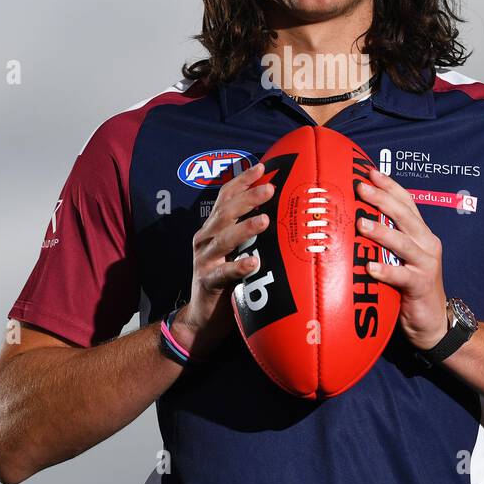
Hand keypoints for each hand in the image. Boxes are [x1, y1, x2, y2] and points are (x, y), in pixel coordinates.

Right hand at [177, 160, 274, 357]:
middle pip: (225, 213)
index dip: (242, 180)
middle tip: (270, 188)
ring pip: (223, 239)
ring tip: (265, 220)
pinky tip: (253, 262)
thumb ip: (248, 232)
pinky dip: (238, 267)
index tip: (262, 166)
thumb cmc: (226, 279)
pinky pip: (223, 274)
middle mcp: (206, 239)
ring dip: (244, 228)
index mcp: (213, 228)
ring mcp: (204, 261)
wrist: (202, 317)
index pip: (226, 197)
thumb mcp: (236, 250)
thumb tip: (280, 210)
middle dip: (247, 198)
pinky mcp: (207, 283)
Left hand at [354, 167, 450, 351]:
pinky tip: (370, 267)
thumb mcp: (399, 257)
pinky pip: (402, 276)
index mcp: (421, 233)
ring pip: (403, 243)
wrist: (433, 321)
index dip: (390, 185)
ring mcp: (426, 264)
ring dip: (382, 232)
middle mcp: (426, 244)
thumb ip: (386, 239)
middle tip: (361, 188)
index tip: (370, 171)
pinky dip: (386, 271)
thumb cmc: (409, 286)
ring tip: (361, 223)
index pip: (406, 202)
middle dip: (382, 199)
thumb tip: (355, 219)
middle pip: (405, 216)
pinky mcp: (421, 286)